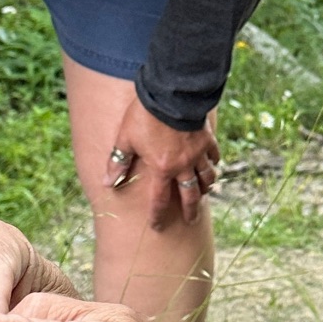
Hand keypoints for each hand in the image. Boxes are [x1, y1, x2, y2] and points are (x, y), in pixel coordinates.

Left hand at [109, 96, 219, 229]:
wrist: (172, 94)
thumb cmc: (146, 116)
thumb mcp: (126, 138)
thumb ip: (118, 161)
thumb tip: (108, 182)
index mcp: (162, 169)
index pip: (159, 200)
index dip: (157, 215)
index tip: (158, 227)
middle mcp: (183, 166)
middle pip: (190, 194)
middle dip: (190, 210)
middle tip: (191, 220)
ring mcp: (198, 153)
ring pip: (207, 177)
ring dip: (206, 187)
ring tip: (205, 192)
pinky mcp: (207, 139)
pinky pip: (214, 156)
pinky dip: (214, 162)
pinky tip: (213, 164)